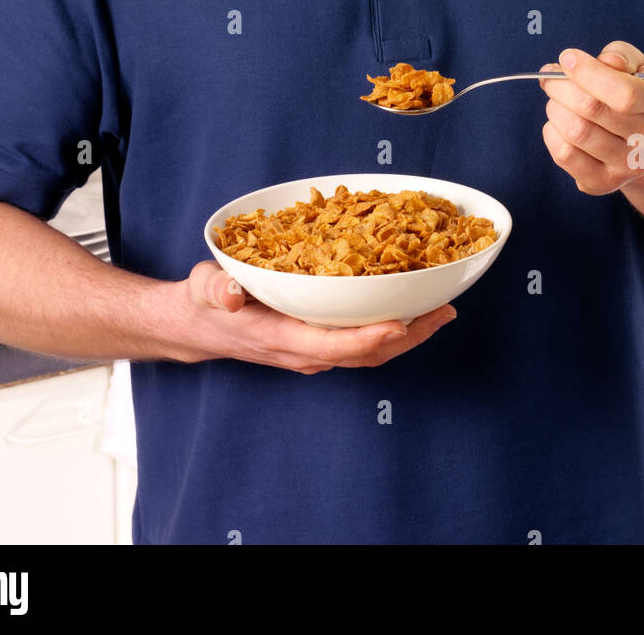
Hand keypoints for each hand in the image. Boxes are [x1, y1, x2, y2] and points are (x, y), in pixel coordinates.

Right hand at [173, 262, 456, 372]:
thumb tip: (230, 294)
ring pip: (368, 353)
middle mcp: (302, 352)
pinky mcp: (318, 343)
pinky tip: (411, 309)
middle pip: (364, 355)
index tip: (401, 323)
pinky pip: (361, 343)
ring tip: (442, 311)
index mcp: (280, 338)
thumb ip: (216, 288)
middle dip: (408, 337)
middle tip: (444, 311)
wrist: (200, 325)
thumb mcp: (205, 288)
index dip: (369, 337)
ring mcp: (313, 352)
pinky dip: (391, 330)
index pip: (332, 346)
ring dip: (408, 336)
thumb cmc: (205, 302)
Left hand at [539, 41, 643, 193]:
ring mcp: (627, 165)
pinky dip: (551, 132)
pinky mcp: (601, 183)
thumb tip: (608, 60)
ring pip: (575, 131)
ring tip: (557, 99)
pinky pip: (564, 154)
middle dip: (560, 86)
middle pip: (592, 109)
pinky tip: (559, 122)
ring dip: (555, 107)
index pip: (624, 93)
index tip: (567, 58)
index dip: (588, 72)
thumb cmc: (635, 93)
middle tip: (551, 78)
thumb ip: (622, 56)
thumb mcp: (638, 66)